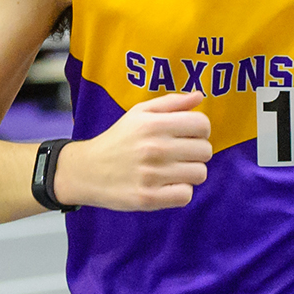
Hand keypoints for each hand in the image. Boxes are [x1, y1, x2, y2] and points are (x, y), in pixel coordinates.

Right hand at [55, 91, 210, 210]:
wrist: (87, 170)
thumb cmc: (118, 139)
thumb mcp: (139, 113)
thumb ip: (171, 103)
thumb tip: (199, 96)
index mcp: (153, 124)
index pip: (202, 125)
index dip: (200, 130)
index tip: (188, 136)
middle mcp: (154, 148)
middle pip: (205, 151)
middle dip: (196, 152)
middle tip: (178, 155)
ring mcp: (152, 175)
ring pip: (199, 174)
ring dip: (190, 173)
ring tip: (172, 170)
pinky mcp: (148, 198)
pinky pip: (186, 195)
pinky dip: (180, 192)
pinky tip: (166, 185)